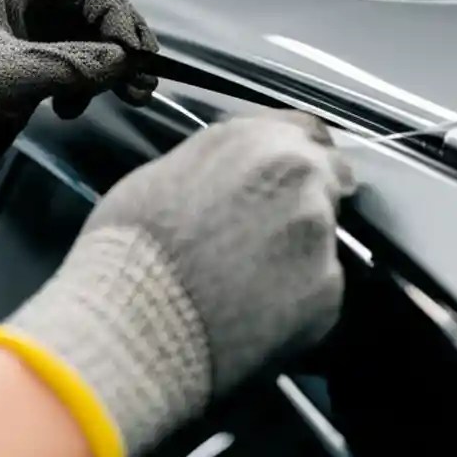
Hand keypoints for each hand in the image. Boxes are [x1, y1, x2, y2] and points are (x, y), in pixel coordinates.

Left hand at [0, 0, 157, 199]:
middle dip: (122, 46)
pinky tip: (70, 111)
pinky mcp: (28, 73)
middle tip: (145, 81)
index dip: (118, 13)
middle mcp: (21, 9)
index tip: (136, 52)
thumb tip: (126, 61)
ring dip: (111, 70)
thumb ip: (74, 65)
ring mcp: (26, 42)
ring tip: (129, 98)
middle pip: (94, 14)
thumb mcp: (15, 77)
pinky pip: (76, 70)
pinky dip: (87, 88)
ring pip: (89, 45)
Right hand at [0, 110, 355, 456]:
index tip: (294, 179)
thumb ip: (218, 165)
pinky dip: (296, 303)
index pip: (308, 134)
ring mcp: (318, 234)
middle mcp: (299, 177)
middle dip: (303, 207)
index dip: (300, 158)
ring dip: (297, 256)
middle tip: (263, 242)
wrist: (132, 321)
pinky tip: (253, 316)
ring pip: (322, 240)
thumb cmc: (129, 248)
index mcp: (257, 140)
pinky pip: (319, 292)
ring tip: (247, 286)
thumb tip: (231, 178)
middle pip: (326, 183)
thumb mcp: (164, 175)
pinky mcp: (327, 291)